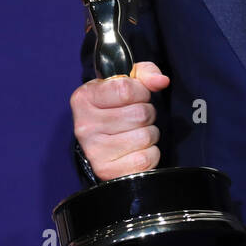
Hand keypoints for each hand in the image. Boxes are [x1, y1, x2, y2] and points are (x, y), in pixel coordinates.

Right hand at [70, 61, 170, 179]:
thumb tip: (161, 81)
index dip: (141, 92)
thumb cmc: (116, 107)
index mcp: (84, 98)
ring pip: (145, 136)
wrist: (103, 141)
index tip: (137, 96)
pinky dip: (149, 154)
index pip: (126, 89)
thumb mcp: (127, 82)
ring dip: (149, 134)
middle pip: (139, 114)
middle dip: (147, 114)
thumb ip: (146, 73)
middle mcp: (84, 125)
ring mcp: (94, 151)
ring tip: (135, 133)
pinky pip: (146, 159)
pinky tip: (135, 150)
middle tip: (136, 118)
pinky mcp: (107, 171)